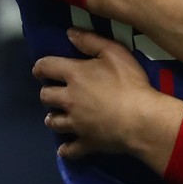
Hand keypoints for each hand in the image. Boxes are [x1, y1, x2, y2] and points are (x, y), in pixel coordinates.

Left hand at [34, 29, 182, 173]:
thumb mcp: (115, 52)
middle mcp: (68, 100)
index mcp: (73, 75)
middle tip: (54, 93)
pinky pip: (70, 149)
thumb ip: (91, 41)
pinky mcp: (86, 142)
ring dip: (53, 118)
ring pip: (54, 122)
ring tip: (56, 118)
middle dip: (47, 93)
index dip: (41, 67)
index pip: (46, 67)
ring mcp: (75, 123)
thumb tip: (69, 33)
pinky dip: (66, 149)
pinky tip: (65, 149)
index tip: (41, 70)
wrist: (141, 119)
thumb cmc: (130, 83)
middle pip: (45, 97)